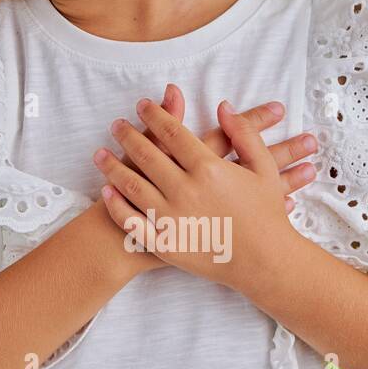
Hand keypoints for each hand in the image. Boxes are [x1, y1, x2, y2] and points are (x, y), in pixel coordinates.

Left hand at [95, 90, 312, 290]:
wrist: (267, 263)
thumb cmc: (268, 213)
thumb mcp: (263, 168)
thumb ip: (244, 133)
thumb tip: (223, 105)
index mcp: (208, 169)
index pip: (171, 133)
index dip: (154, 115)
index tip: (142, 105)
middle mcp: (185, 191)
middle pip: (146, 155)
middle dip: (127, 136)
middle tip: (116, 125)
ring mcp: (172, 219)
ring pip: (131, 186)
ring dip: (112, 166)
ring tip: (100, 153)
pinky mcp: (165, 244)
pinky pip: (131, 222)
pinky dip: (115, 206)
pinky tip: (106, 191)